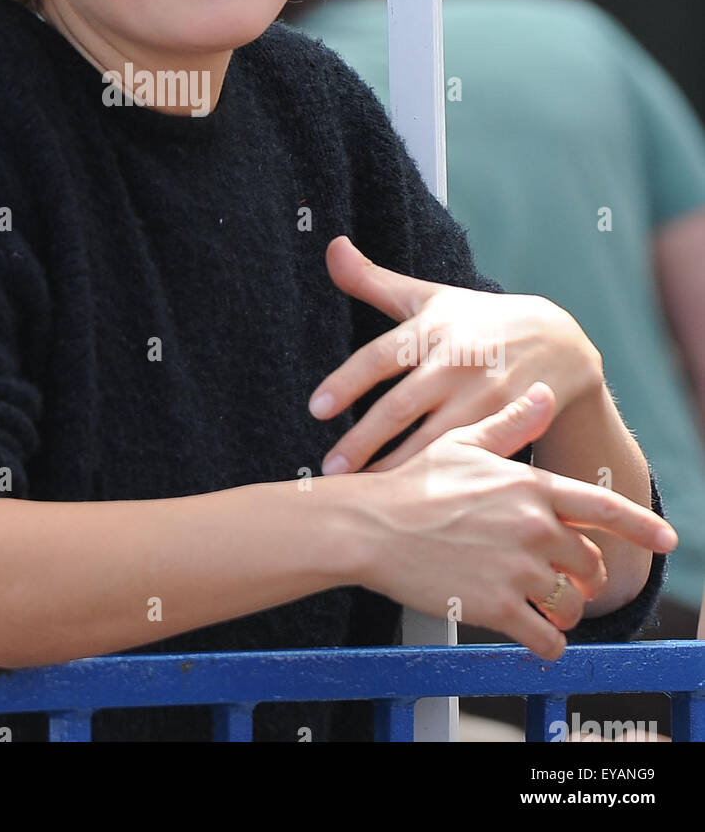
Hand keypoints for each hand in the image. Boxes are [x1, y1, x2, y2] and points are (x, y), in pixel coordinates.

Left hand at [311, 237, 602, 474]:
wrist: (559, 343)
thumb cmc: (477, 320)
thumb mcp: (429, 297)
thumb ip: (373, 280)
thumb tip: (331, 246)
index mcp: (432, 329)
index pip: (380, 356)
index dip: (347, 382)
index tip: (316, 410)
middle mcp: (458, 361)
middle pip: (402, 405)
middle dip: (364, 441)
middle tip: (329, 469)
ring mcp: (487, 396)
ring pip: (435, 440)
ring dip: (398, 469)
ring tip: (363, 496)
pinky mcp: (511, 426)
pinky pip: (470, 457)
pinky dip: (443, 481)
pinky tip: (416, 502)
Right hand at [342, 383, 677, 659]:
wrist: (370, 525)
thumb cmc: (412, 483)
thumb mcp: (463, 444)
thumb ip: (512, 424)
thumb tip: (542, 392)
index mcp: (530, 487)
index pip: (603, 508)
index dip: (641, 526)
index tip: (667, 540)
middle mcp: (533, 527)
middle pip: (590, 564)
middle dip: (582, 577)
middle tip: (562, 581)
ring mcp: (517, 569)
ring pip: (571, 605)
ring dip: (564, 612)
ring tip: (545, 610)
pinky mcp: (497, 606)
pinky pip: (546, 639)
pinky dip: (547, 644)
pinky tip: (535, 638)